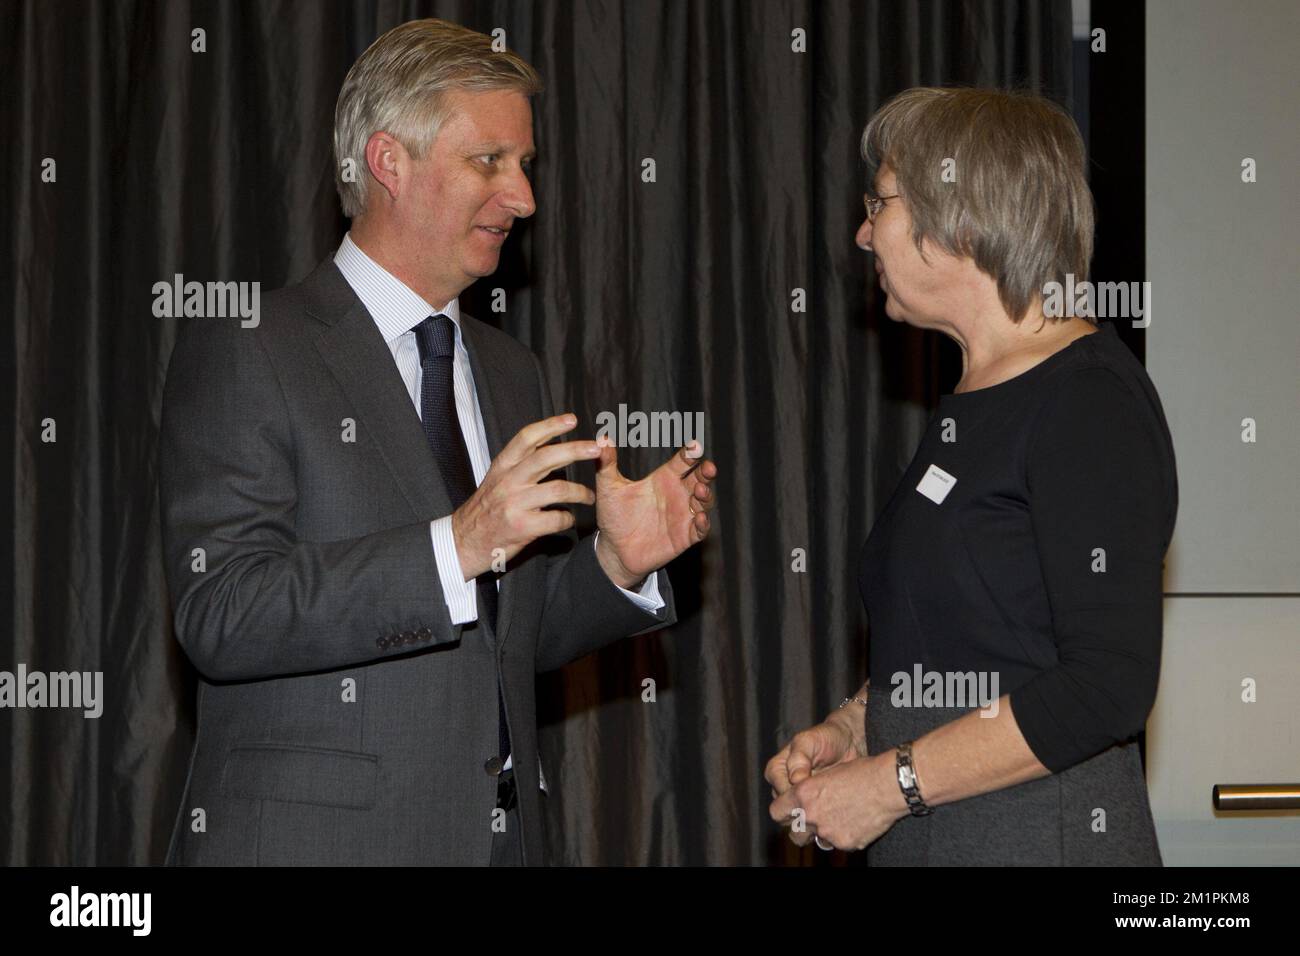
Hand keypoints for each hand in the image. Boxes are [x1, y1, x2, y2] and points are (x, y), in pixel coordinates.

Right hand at [452, 414, 600, 579]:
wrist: (464, 541)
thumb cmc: (487, 509)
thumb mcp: (497, 479)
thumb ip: (522, 465)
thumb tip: (556, 448)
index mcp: (503, 466)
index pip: (527, 437)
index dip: (550, 426)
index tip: (571, 420)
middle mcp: (509, 481)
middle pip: (546, 457)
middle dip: (575, 450)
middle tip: (596, 448)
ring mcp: (515, 504)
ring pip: (558, 489)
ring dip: (581, 492)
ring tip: (589, 496)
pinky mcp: (523, 527)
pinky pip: (557, 518)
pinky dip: (568, 518)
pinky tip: (569, 519)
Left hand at [593, 439, 717, 588]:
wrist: (613, 549)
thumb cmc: (613, 516)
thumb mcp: (608, 488)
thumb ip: (607, 463)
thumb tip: (603, 438)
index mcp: (664, 479)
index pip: (683, 462)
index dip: (690, 453)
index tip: (694, 446)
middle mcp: (677, 495)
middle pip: (699, 479)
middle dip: (706, 472)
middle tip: (708, 467)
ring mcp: (683, 516)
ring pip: (703, 502)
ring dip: (706, 495)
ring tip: (700, 490)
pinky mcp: (684, 536)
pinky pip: (700, 529)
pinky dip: (703, 523)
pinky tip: (699, 517)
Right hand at [763, 717, 859, 845]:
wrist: (848, 742)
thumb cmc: (826, 737)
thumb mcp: (809, 741)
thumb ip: (799, 757)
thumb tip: (794, 780)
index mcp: (776, 770)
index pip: (779, 794)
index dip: (797, 798)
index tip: (816, 796)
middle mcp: (783, 786)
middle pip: (787, 810)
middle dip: (805, 810)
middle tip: (825, 806)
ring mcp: (799, 797)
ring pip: (799, 817)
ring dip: (814, 816)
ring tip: (832, 808)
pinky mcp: (814, 804)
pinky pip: (813, 819)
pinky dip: (823, 818)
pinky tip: (836, 812)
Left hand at [768, 752, 907, 851]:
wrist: (888, 784)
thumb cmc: (861, 772)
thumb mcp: (828, 774)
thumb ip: (810, 791)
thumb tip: (802, 802)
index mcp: (803, 794)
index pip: (776, 811)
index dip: (783, 811)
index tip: (790, 811)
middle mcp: (811, 815)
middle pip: (793, 833)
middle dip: (800, 828)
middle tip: (813, 820)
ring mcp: (828, 832)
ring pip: (816, 840)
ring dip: (822, 833)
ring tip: (837, 819)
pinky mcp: (845, 843)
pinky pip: (838, 844)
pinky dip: (844, 835)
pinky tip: (856, 821)